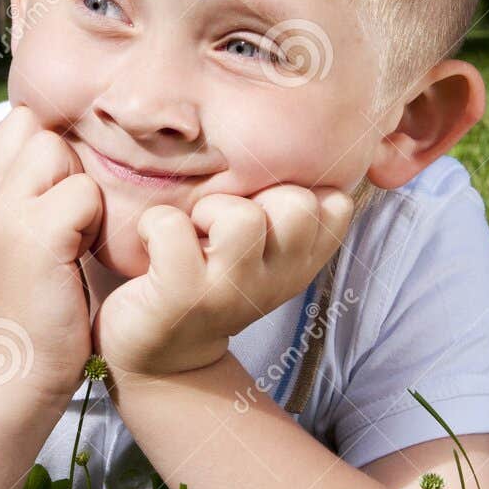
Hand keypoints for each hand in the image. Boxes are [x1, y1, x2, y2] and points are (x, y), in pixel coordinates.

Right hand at [0, 103, 103, 400]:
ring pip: (57, 151)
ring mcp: (4, 213)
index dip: (48, 145)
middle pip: (38, 128)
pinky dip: (95, 220)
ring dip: (80, 189)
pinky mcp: (35, 236)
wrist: (20, 366)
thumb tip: (64, 145)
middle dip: (66, 163)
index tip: (60, 191)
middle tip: (70, 218)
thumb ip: (26, 191)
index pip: (16, 123)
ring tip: (75, 235)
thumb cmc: (36, 304)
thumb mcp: (16, 238)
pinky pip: (83, 192)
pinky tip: (82, 254)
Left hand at [92, 183, 353, 379]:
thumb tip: (309, 136)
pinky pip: (173, 227)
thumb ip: (283, 208)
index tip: (260, 206)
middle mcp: (276, 280)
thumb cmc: (208, 279)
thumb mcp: (260, 250)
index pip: (335, 203)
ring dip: (208, 208)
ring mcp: (230, 292)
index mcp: (300, 262)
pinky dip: (155, 224)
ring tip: (191, 230)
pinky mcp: (182, 297)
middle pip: (298, 204)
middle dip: (253, 194)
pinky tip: (153, 243)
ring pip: (244, 217)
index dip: (296, 188)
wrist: (159, 353)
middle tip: (219, 219)